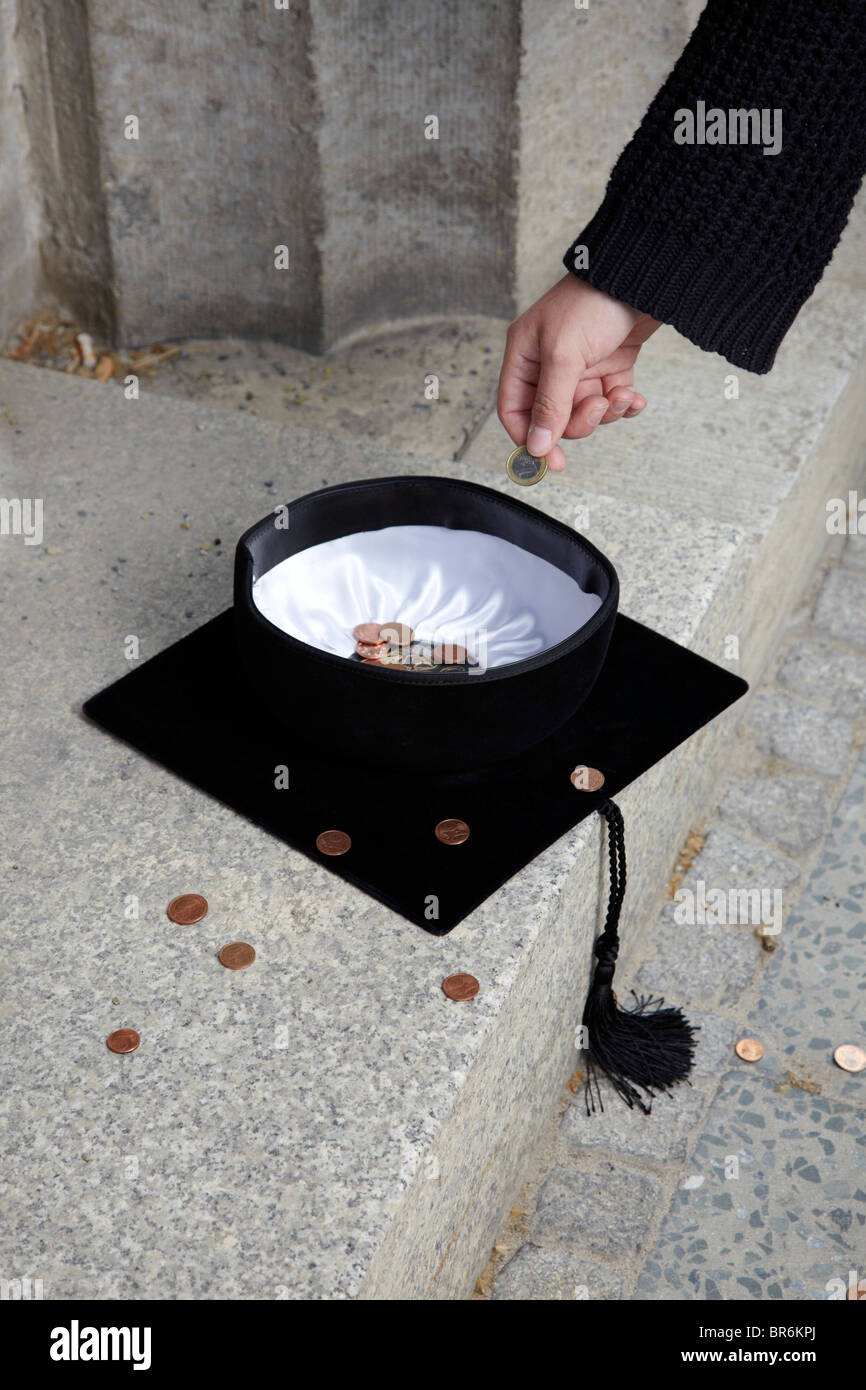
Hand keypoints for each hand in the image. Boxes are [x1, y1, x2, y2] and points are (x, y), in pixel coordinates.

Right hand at [497, 275, 659, 471]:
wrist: (642, 276)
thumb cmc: (593, 301)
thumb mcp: (564, 355)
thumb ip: (550, 404)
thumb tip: (536, 446)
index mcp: (524, 356)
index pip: (514, 410)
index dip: (530, 438)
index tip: (552, 460)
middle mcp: (548, 364)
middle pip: (554, 418)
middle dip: (579, 421)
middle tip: (597, 408)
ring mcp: (580, 367)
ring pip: (585, 413)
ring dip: (606, 412)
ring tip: (621, 394)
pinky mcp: (610, 366)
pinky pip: (610, 402)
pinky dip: (623, 405)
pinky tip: (634, 397)